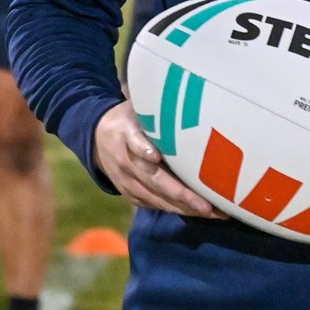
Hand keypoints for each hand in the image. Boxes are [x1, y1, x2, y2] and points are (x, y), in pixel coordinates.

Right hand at [93, 101, 226, 217]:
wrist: (97, 137)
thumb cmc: (129, 118)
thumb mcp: (137, 106)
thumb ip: (156, 107)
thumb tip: (187, 96)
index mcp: (126, 134)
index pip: (134, 142)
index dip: (144, 150)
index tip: (156, 156)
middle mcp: (125, 162)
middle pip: (153, 180)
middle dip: (181, 194)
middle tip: (207, 205)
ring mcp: (127, 181)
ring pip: (157, 198)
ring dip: (185, 207)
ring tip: (213, 212)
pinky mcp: (130, 194)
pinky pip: (155, 205)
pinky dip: (177, 209)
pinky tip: (200, 211)